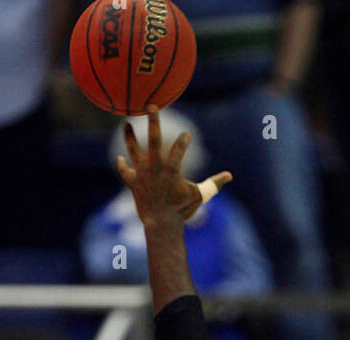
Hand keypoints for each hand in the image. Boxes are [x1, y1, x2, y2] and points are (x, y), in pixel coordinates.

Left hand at [116, 105, 230, 228]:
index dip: (185, 139)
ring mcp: (142, 174)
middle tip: (151, 105)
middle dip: (153, 121)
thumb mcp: (200, 195)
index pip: (180, 147)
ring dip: (129, 136)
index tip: (187, 135)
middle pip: (153, 138)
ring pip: (134, 150)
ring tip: (125, 123)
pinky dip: (121, 165)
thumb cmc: (181, 210)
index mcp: (172, 167)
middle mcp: (155, 166)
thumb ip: (214, 184)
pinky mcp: (133, 183)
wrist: (161, 224)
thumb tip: (229, 175)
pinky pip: (125, 171)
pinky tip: (120, 158)